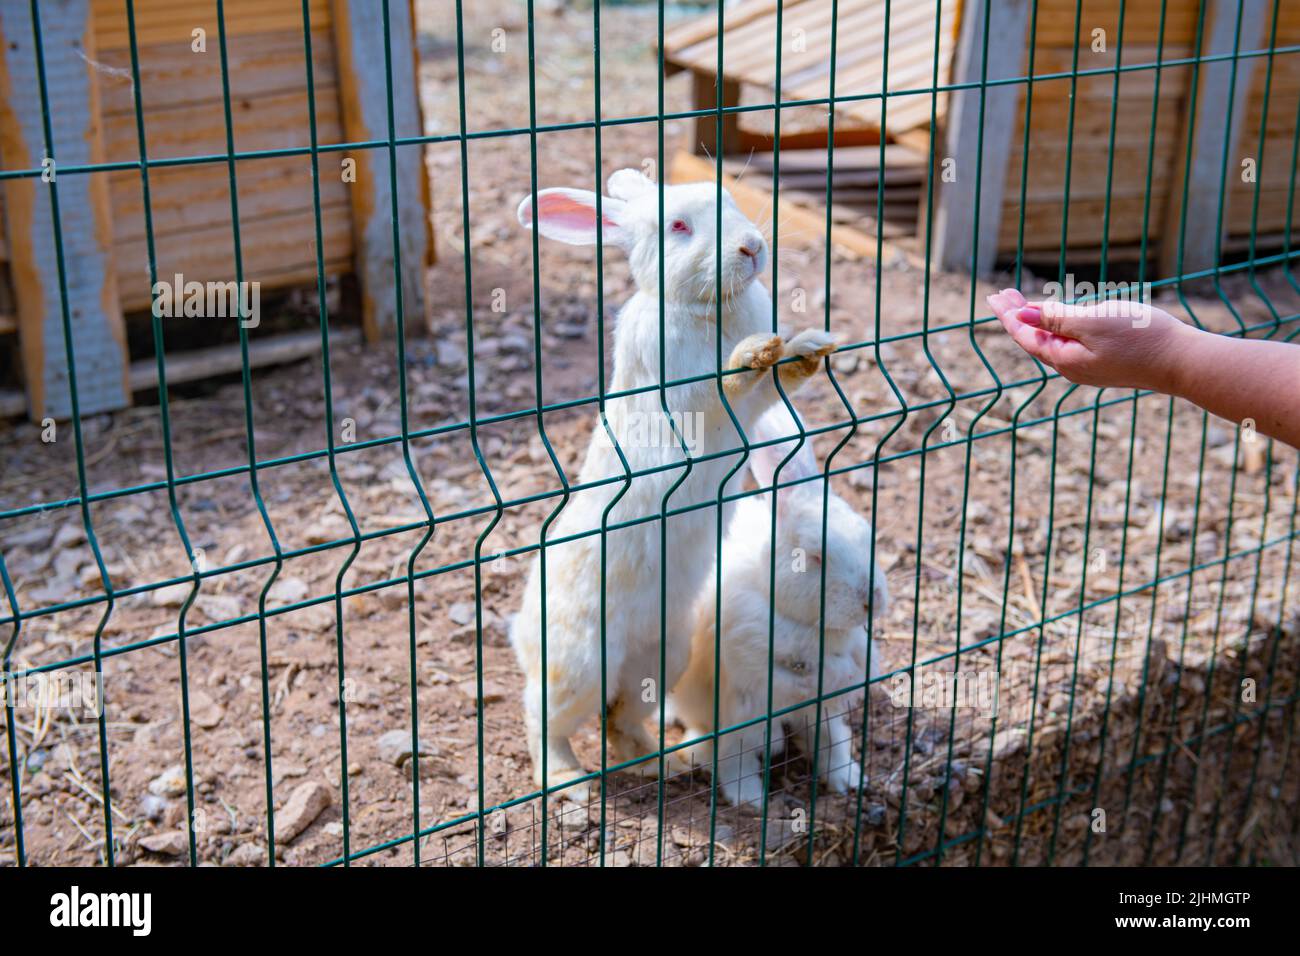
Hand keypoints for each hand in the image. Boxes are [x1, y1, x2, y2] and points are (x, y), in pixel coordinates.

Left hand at [986, 288, 1191, 391]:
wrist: (1183, 361)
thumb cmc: (1140, 338)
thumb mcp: (1092, 321)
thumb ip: (1056, 319)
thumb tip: (1022, 316)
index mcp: (1063, 358)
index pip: (1025, 335)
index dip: (1008, 315)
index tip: (994, 297)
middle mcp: (1072, 366)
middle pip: (1035, 339)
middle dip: (1017, 315)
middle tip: (1002, 295)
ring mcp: (1090, 366)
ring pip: (1053, 340)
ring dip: (1036, 320)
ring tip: (1020, 303)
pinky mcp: (1106, 361)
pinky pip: (1071, 342)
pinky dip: (1057, 326)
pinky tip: (1056, 318)